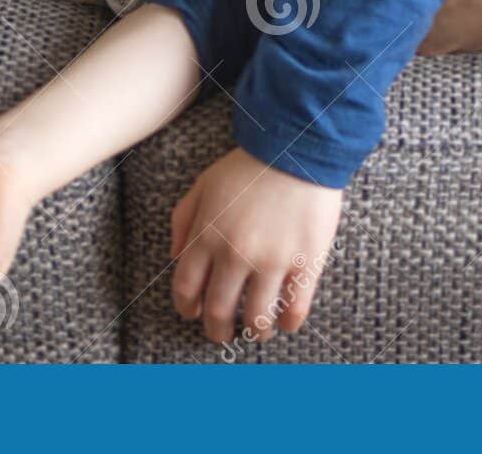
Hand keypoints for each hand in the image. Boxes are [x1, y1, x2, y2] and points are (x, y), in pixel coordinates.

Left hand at [170, 148, 342, 343]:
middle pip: (218, 310)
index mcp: (207, 236)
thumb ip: (183, 220)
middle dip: (217, 330)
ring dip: (254, 331)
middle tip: (222, 334)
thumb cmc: (249, 165)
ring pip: (257, 317)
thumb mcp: (204, 184)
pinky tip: (286, 321)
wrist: (298, 148)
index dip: (187, 309)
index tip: (193, 314)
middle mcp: (235, 254)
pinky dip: (288, 322)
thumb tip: (176, 257)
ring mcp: (272, 260)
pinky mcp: (305, 261)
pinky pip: (295, 306)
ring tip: (257, 332)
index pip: (187, 289)